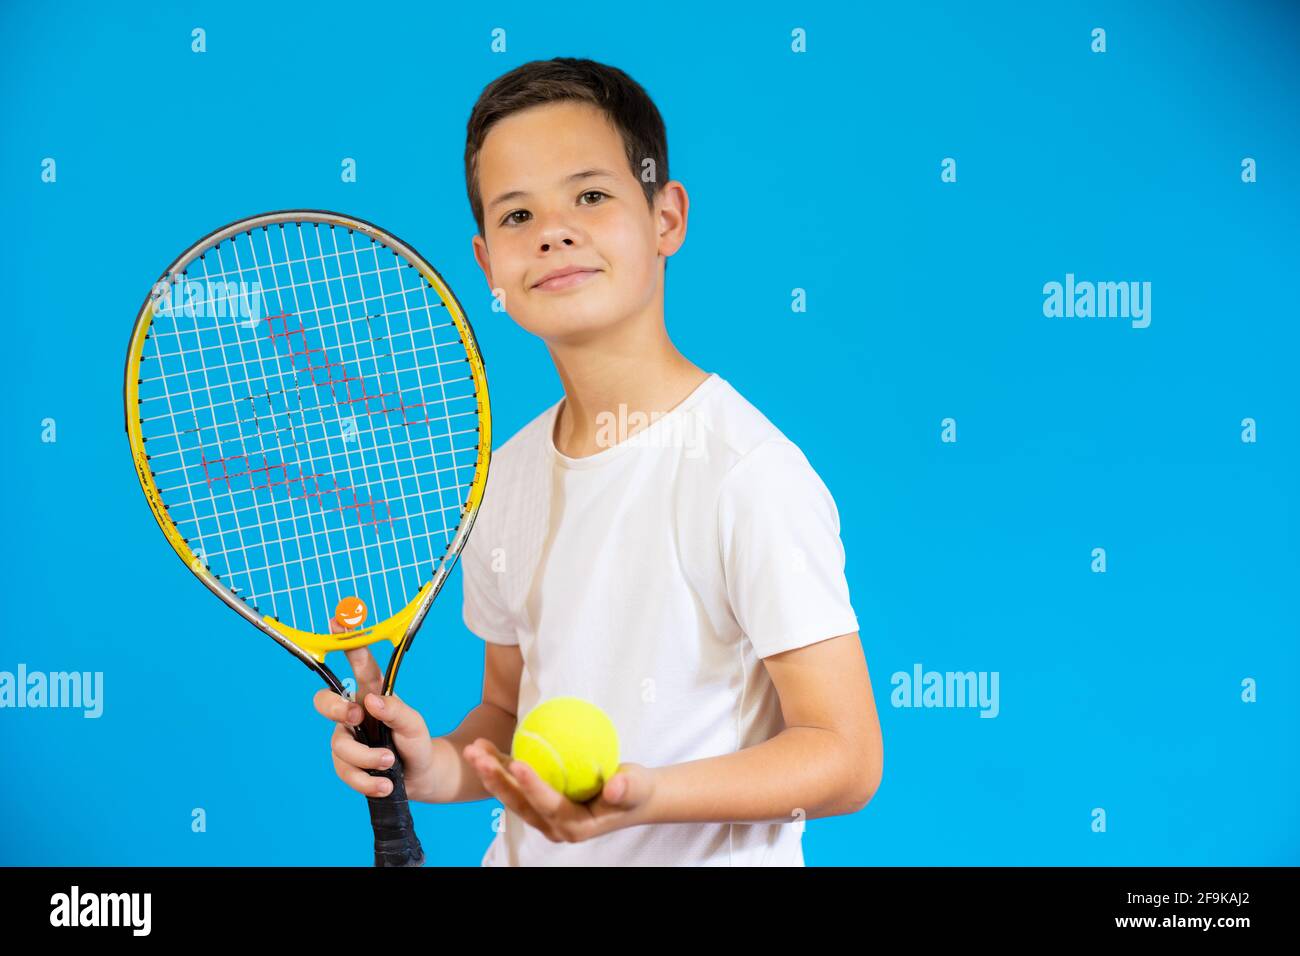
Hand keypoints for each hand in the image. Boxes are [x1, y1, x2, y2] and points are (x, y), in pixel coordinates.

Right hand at [313, 646, 437, 802]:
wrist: (423, 776)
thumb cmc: (417, 742)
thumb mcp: (414, 724)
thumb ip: (396, 711)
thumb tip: (370, 701)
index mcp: (372, 694)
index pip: (358, 666)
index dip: (347, 642)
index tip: (338, 622)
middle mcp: (354, 713)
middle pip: (324, 701)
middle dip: (334, 709)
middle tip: (357, 717)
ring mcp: (347, 739)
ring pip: (339, 745)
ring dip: (366, 758)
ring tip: (390, 763)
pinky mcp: (347, 765)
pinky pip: (344, 772)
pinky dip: (366, 781)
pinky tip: (385, 785)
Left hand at [463, 739, 655, 842]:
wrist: (632, 796)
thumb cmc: (636, 790)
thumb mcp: (637, 788)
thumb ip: (627, 789)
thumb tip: (615, 787)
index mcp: (575, 826)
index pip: (549, 805)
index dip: (532, 786)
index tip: (518, 763)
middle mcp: (553, 825)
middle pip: (520, 803)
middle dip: (497, 781)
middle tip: (478, 758)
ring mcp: (543, 814)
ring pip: (511, 795)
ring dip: (490, 773)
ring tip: (473, 749)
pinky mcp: (538, 801)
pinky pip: (515, 784)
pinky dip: (499, 766)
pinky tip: (484, 747)